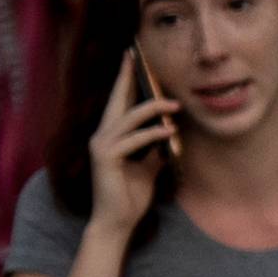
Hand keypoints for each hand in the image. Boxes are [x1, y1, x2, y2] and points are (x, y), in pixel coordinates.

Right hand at [85, 63, 179, 226]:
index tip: (131, 58)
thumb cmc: (131, 194)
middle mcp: (102, 137)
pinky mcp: (106, 159)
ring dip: (153, 109)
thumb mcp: (149, 165)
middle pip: (116, 101)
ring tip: (175, 106)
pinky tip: (169, 130)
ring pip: (128, 118)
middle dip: (126, 77)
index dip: (125, 81)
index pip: (120, 103)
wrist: (118, 221)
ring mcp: (102, 147)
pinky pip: (133, 139)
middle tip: (135, 55)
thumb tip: (170, 131)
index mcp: (112, 136)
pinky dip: (152, 133)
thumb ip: (155, 147)